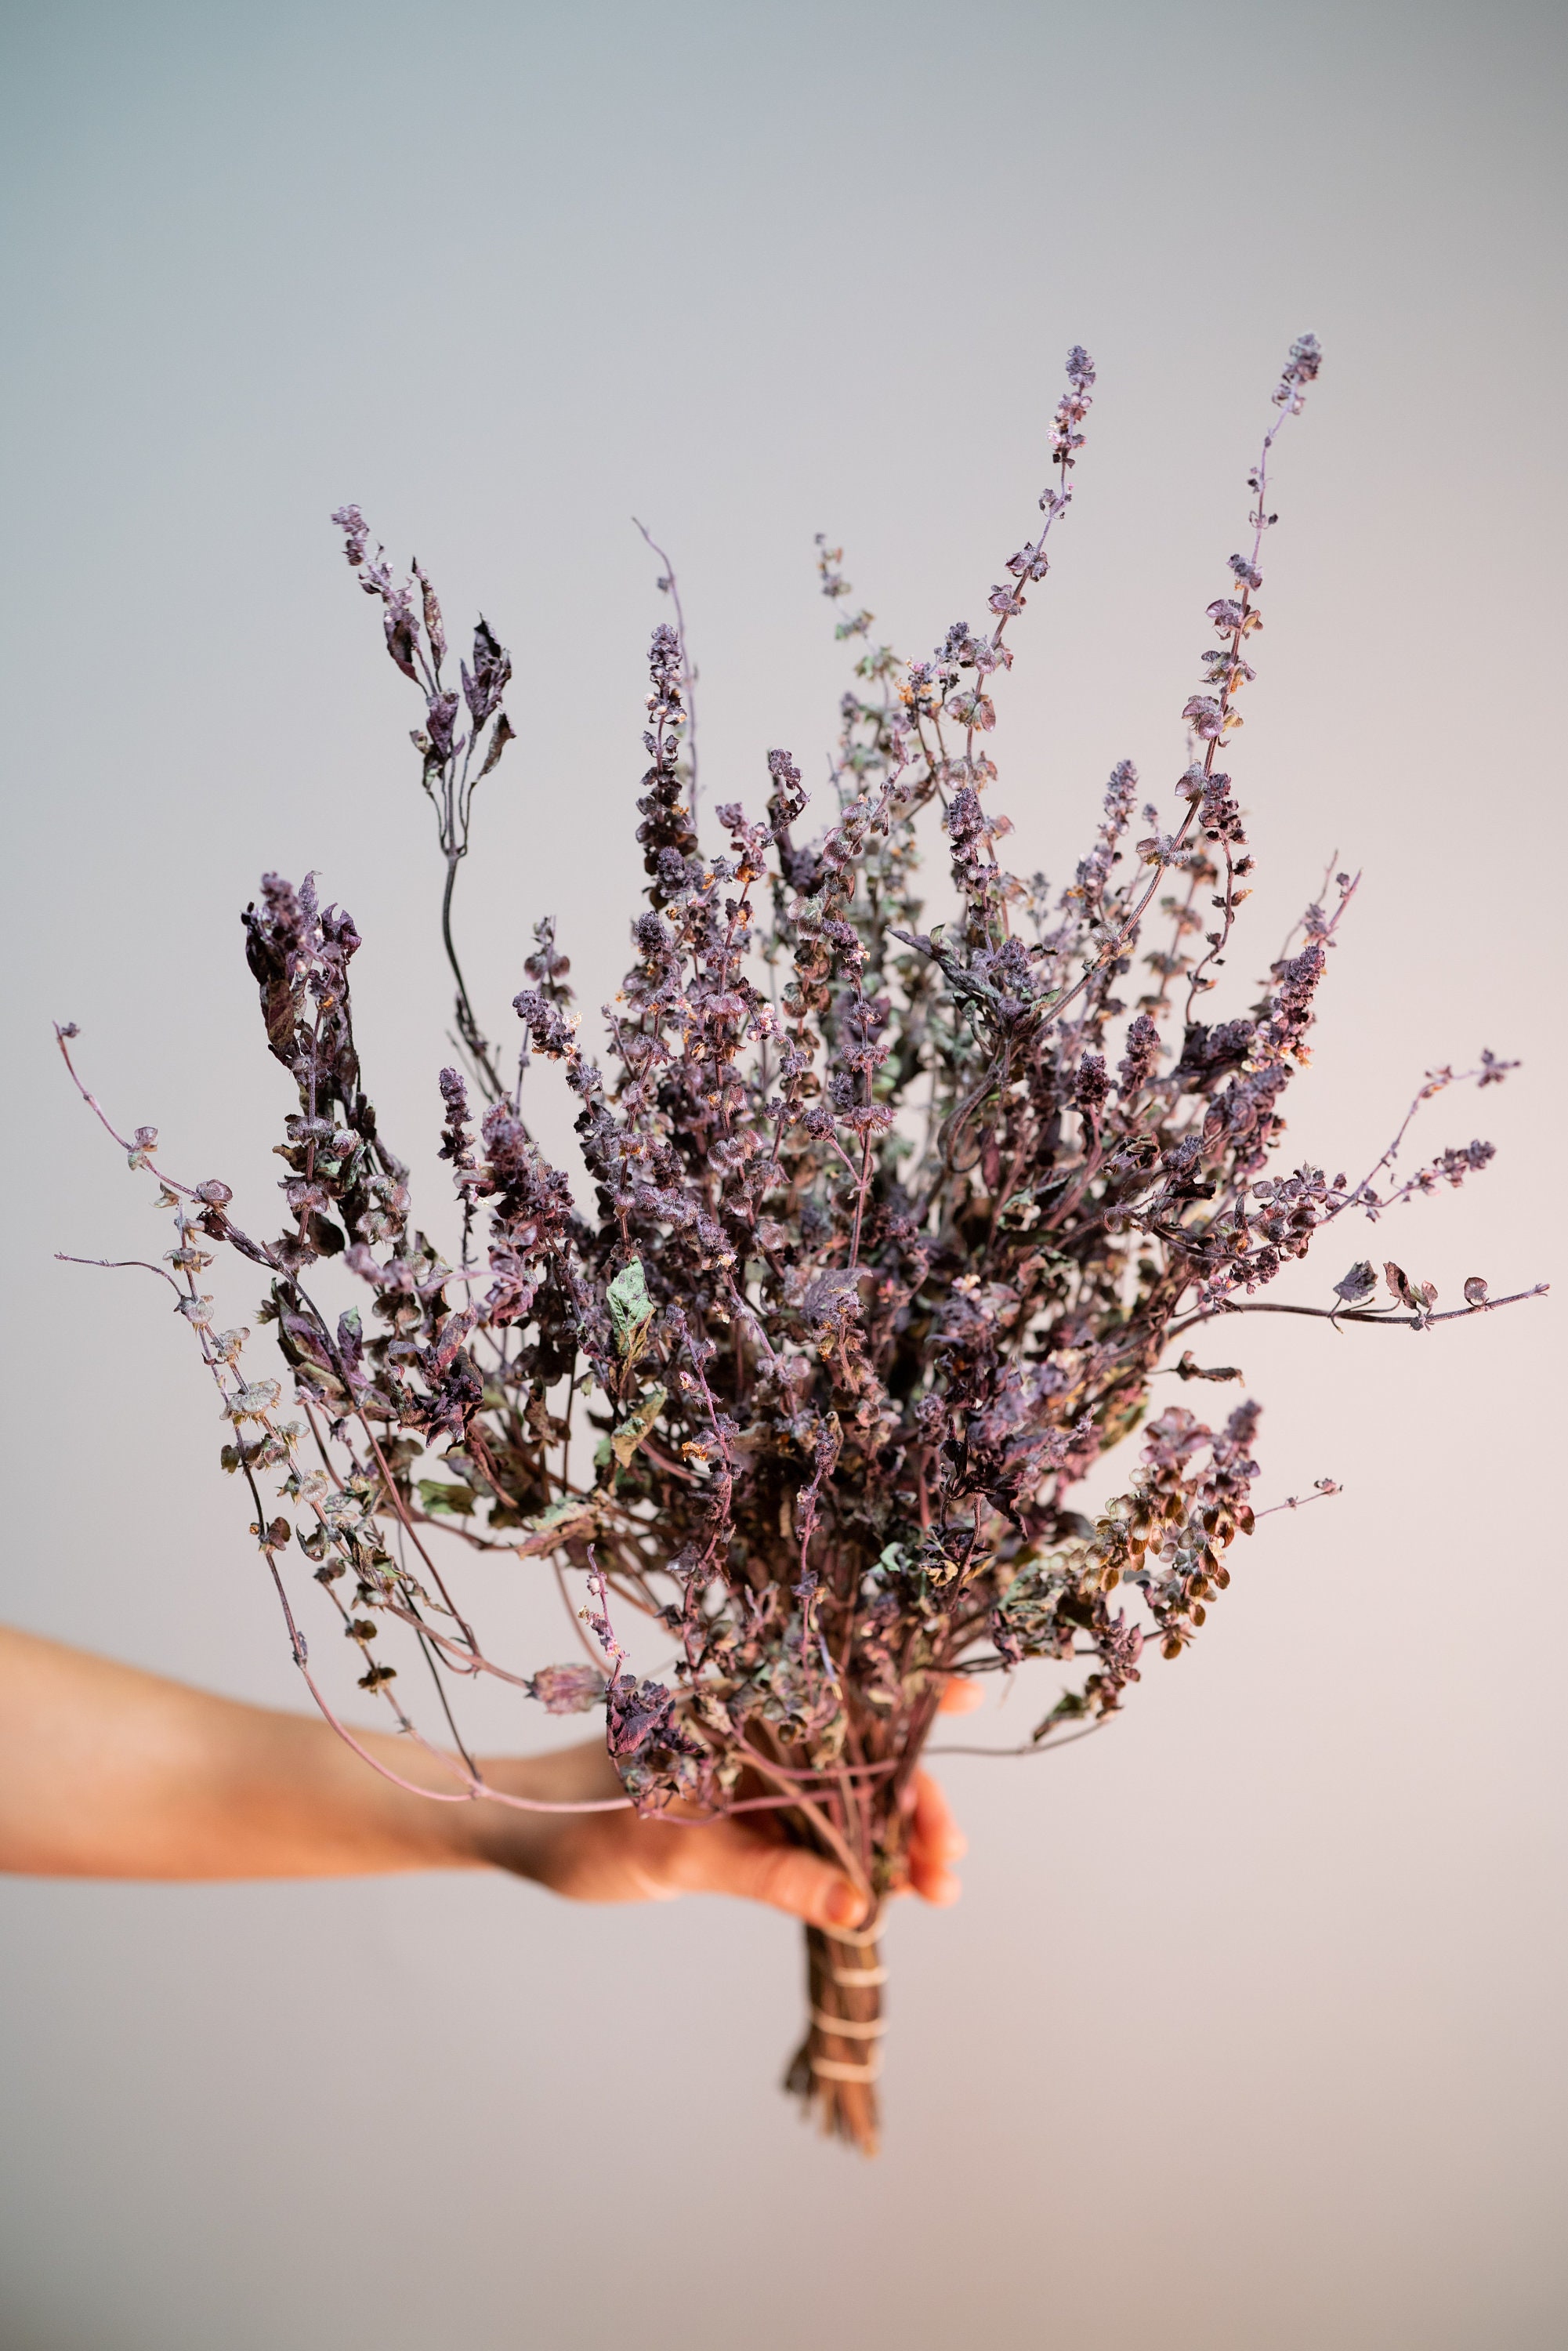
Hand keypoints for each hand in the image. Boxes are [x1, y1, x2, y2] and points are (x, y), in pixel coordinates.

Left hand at [474, 1678, 976, 1931]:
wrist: (523, 1829)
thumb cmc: (582, 1824)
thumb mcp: (678, 1854)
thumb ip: (768, 1876)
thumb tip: (857, 1906)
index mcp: (743, 1712)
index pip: (841, 1690)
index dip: (908, 1689)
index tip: (966, 1696)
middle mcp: (758, 1731)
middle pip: (860, 1754)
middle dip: (915, 1803)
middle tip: (948, 1865)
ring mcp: (757, 1772)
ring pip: (847, 1796)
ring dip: (893, 1837)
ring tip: (935, 1887)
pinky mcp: (749, 1811)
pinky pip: (817, 1828)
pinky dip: (854, 1858)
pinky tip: (885, 1891)